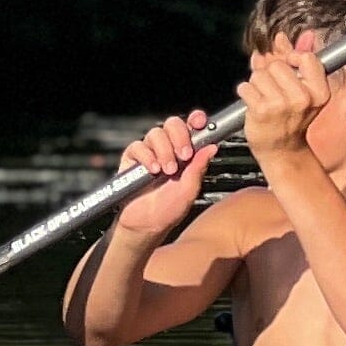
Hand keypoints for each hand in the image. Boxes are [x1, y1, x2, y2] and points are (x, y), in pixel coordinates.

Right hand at [113, 111, 214, 237]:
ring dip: (165, 150)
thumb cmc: (168, 210)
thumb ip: (199, 168)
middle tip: (184, 155)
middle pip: (173, 124)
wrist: (145, 225)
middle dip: (180, 136)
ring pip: (156, 133)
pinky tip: (153, 171)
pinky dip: (147, 156)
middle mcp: (167, 148)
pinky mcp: (132, 158)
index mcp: (185, 153)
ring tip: (168, 170)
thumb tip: (212, 147)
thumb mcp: (189, 190)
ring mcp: (150, 152)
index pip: (191, 128)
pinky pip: (138, 146)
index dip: (196, 120)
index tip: (200, 122)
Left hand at [241, 34, 331, 178]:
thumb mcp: (300, 90)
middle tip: (272, 90)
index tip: (289, 66)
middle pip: (277, 65)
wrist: (282, 151)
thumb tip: (282, 37)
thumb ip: (291, 60)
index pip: (305, 58)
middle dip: (269, 74)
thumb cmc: (291, 118)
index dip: (292, 58)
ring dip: (256, 84)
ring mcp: (282, 105)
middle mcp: (303, 98)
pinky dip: (245, 93)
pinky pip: (245, 87)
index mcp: (319, 92)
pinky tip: (254, 104)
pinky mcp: (262, 111)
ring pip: (259, 75)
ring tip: (263, 98)